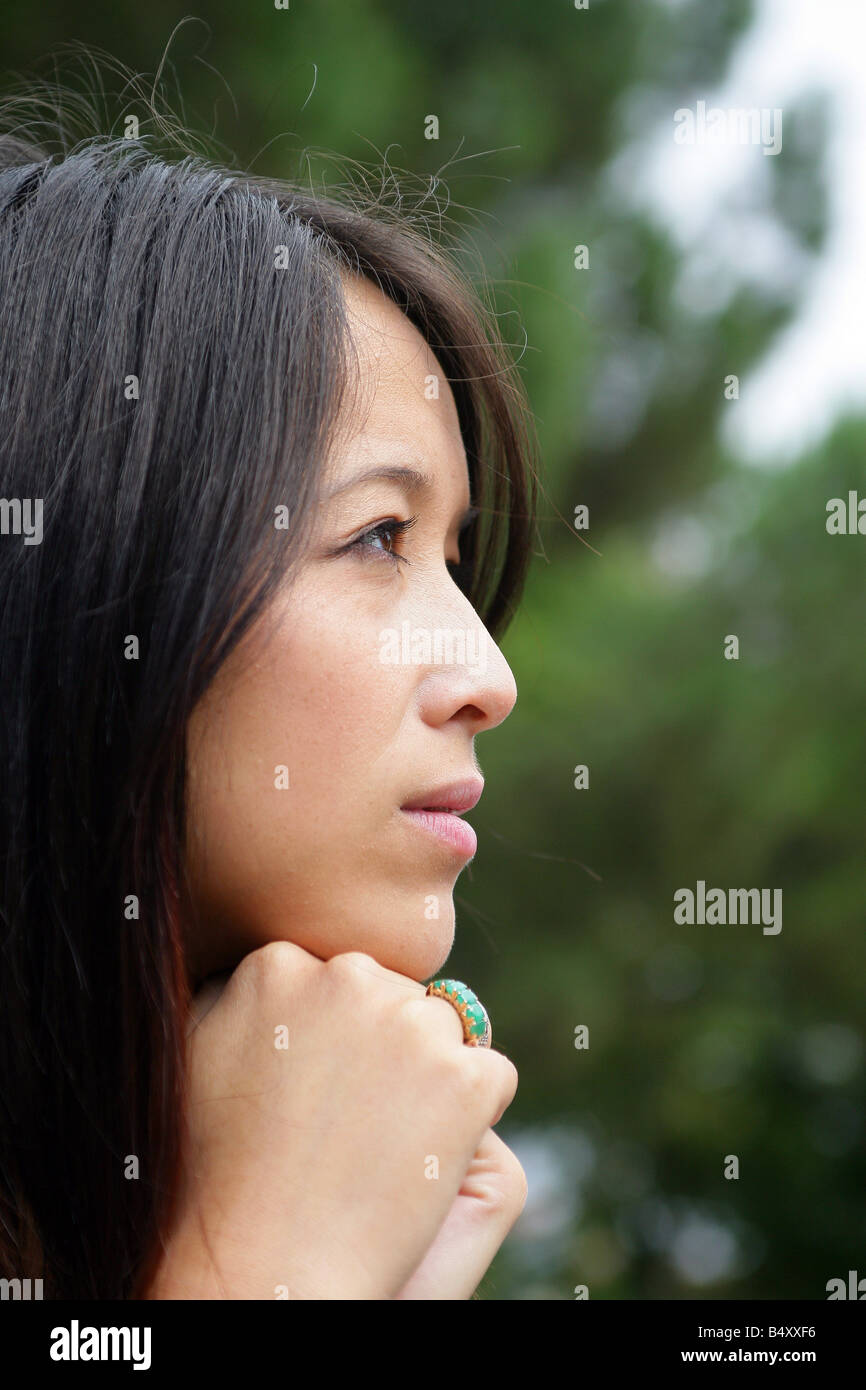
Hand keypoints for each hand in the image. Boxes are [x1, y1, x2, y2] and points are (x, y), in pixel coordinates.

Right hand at [144, 943, 520, 1299]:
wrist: (259, 1270)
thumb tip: (282, 965)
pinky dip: (475, 1114)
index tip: (316, 1090)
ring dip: (431, 1075)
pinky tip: (429, 1161)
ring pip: (446, 1028)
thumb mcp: (197, 1052)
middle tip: (352, 1124)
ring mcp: (410, 1026)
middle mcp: (348, 977)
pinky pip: (491, 1074)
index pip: (338, 977)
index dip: (337, 1037)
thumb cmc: (213, 1178)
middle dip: (386, 1047)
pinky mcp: (462, 1078)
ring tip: (386, 1146)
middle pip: (393, 994)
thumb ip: (244, 995)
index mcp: (278, 964)